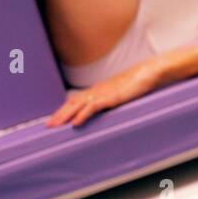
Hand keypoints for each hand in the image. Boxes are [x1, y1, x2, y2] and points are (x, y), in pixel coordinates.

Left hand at [47, 59, 164, 127]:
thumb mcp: (122, 91)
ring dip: (65, 116)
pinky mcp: (112, 97)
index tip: (55, 119)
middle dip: (60, 114)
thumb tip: (109, 105)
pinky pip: (93, 107)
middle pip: (73, 103)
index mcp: (99, 89)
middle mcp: (98, 90)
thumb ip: (113, 98)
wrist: (149, 72)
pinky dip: (83, 115)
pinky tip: (75, 123)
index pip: (76, 100)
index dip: (64, 109)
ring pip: (79, 105)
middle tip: (48, 126)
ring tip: (55, 126)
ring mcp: (104, 93)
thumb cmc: (139, 81)